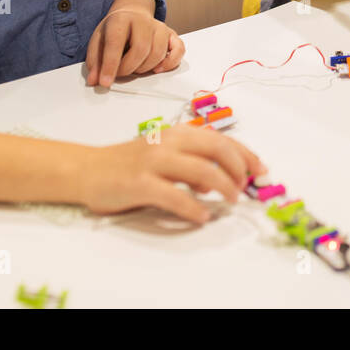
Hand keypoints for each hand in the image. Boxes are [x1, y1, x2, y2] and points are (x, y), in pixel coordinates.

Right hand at [78, 125, 266, 223]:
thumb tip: (216, 180)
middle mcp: (169, 142)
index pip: (222, 139)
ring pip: (202, 170)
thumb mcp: (165, 156)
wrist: (88, 170)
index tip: (262, 170)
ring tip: (231, 200)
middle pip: (218, 149)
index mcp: (178, 133)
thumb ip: (191, 164)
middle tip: (245, 187)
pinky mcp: (140, 183)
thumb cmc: (129, 164)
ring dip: (223, 186)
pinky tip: (202, 216)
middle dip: (239, 168)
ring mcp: (154, 161)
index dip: (246, 155)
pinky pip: (175, 196)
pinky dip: (193, 207)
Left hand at [86, 7, 183, 86]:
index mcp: (121, 19)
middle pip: (140, 49)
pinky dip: (169, 63)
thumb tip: (95, 81)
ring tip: (134, 68)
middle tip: (120, 73)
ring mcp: (160, 27)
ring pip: (157, 54)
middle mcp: (143, 21)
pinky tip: (157, 69)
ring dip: (144, 69)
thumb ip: (95, 61)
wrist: (132, 14)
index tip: (105, 82)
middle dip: (128, 68)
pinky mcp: (172, 34)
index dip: (109, 65)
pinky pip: (178, 51)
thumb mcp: (98, 40)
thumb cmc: (116, 29)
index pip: (116, 43)